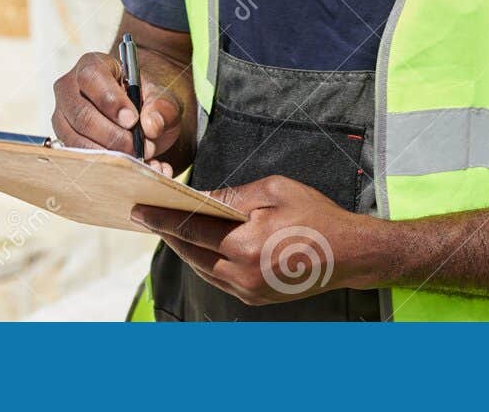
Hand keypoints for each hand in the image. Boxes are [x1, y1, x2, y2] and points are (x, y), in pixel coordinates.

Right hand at [51, 51, 182, 174]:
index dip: (111, 101)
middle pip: (82, 115)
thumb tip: (150, 126)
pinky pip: (80, 158)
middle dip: (114, 136)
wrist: (139, 115)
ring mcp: (63, 116)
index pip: (92, 78)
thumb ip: (162, 108)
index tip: (133, 120)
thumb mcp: (162, 98)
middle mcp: (69, 88)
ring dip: (111, 153)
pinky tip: (131, 166)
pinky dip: (107, 166)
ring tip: (139, 155)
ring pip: (78, 140)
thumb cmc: (146, 100)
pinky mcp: (65, 140)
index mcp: (92, 65)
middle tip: (142, 147)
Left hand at [132, 175, 372, 304]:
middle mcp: (242, 274)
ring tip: (168, 229)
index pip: (190, 229)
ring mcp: (248, 290)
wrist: (350, 254)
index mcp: (244, 244)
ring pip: (201, 269)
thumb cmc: (315, 216)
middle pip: (190, 253)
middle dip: (166, 234)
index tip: (139, 209)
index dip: (161, 218)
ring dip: (183, 249)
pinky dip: (204, 262)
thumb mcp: (274, 190)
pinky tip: (198, 246)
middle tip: (145, 216)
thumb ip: (233, 196)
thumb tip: (199, 198)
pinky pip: (218, 279)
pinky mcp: (255, 297)